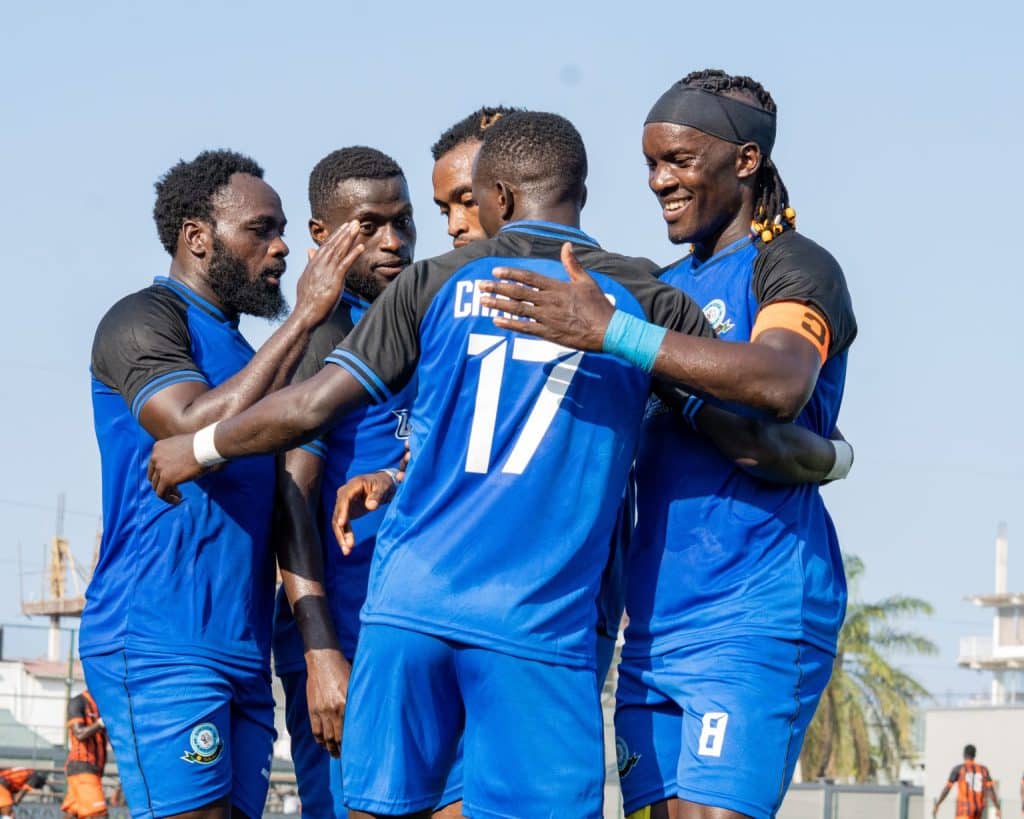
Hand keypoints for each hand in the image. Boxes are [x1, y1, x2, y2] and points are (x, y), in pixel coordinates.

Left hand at [148, 433, 206, 502]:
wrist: (206, 447)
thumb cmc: (201, 446)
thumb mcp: (183, 445)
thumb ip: (176, 453)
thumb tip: (179, 465)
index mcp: (158, 447)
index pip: (153, 465)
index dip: (161, 474)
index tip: (172, 479)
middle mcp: (155, 457)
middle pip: (154, 477)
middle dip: (163, 484)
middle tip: (175, 488)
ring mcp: (160, 468)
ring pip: (157, 487)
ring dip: (167, 492)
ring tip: (178, 495)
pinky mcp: (167, 479)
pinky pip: (162, 494)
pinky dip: (168, 499)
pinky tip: (178, 499)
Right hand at [294, 221, 365, 324]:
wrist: (305, 314)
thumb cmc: (307, 301)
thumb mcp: (306, 278)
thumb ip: (310, 263)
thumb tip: (310, 250)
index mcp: (313, 265)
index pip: (326, 246)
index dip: (336, 235)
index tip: (344, 227)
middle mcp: (319, 265)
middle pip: (333, 244)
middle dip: (344, 232)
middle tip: (354, 221)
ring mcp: (326, 271)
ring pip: (339, 251)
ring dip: (349, 238)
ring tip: (357, 227)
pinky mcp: (334, 279)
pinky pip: (345, 264)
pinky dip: (353, 254)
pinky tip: (361, 246)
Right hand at [305, 648, 350, 757]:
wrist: (323, 660)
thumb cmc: (343, 669)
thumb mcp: (355, 684)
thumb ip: (357, 701)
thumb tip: (364, 715)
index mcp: (346, 704)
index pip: (348, 731)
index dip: (351, 744)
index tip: (355, 751)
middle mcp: (333, 710)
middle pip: (337, 737)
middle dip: (341, 750)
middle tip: (345, 756)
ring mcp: (321, 710)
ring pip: (325, 736)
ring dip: (330, 747)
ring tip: (334, 753)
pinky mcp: (312, 708)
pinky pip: (315, 730)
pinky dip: (319, 739)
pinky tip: (323, 744)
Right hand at [332, 469, 400, 554]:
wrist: (382, 484)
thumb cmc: (383, 484)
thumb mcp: (383, 488)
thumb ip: (377, 496)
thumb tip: (370, 506)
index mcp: (353, 485)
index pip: (344, 499)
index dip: (342, 511)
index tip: (341, 523)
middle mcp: (344, 494)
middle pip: (338, 513)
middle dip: (341, 530)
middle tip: (347, 545)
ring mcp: (343, 504)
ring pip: (338, 522)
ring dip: (341, 536)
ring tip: (347, 551)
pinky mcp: (346, 512)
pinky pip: (342, 525)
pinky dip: (344, 536)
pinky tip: (348, 547)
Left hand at [478, 242, 613, 350]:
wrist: (608, 330)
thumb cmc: (599, 306)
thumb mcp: (587, 281)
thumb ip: (573, 264)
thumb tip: (567, 245)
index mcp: (557, 287)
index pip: (528, 277)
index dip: (510, 273)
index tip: (496, 270)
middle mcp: (549, 301)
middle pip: (517, 292)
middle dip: (497, 288)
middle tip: (481, 285)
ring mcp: (547, 317)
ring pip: (517, 309)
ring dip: (498, 304)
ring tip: (483, 301)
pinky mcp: (548, 333)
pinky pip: (524, 327)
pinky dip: (509, 324)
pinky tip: (496, 320)